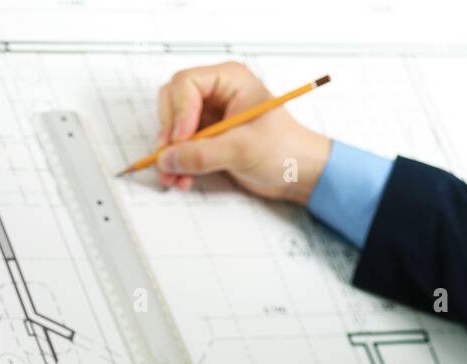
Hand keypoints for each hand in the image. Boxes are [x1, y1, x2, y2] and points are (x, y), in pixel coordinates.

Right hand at [155, 61, 330, 202]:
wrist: (299, 174)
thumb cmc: (285, 150)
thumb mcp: (243, 149)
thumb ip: (203, 154)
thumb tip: (166, 159)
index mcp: (229, 80)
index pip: (186, 84)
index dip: (178, 111)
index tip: (181, 139)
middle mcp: (216, 93)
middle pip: (172, 103)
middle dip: (169, 134)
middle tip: (170, 159)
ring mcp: (211, 116)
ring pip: (173, 128)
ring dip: (170, 154)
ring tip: (173, 177)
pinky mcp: (209, 138)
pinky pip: (181, 147)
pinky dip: (178, 163)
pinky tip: (182, 179)